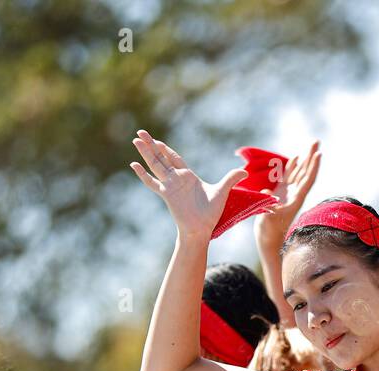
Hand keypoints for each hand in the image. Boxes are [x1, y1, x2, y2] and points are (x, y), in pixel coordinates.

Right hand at [130, 130, 247, 240]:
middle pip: (161, 157)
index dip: (166, 149)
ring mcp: (170, 186)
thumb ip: (231, 179)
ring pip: (155, 165)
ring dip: (146, 153)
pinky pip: (152, 183)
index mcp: (188, 176)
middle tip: (140, 133)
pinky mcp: (166, 195)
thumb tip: (245, 171)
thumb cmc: (211, 213)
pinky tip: (134, 165)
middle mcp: (176, 179)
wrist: (201, 229)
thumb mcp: (222, 192)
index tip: (157, 140)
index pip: (174, 158)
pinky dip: (143, 175)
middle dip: (151, 145)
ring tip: (136, 141)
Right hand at [255, 141, 322, 248]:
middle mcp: (295, 194)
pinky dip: (292, 167)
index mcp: (295, 199)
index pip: (307, 180)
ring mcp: (288, 193)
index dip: (313, 167)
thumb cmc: (269, 231)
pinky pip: (288, 177)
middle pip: (306, 172)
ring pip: (299, 172)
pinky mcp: (281, 194)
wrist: (269, 240)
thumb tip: (266, 190)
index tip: (319, 154)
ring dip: (305, 159)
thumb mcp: (268, 218)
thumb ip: (268, 204)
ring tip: (310, 146)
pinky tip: (295, 158)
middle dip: (311, 156)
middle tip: (317, 141)